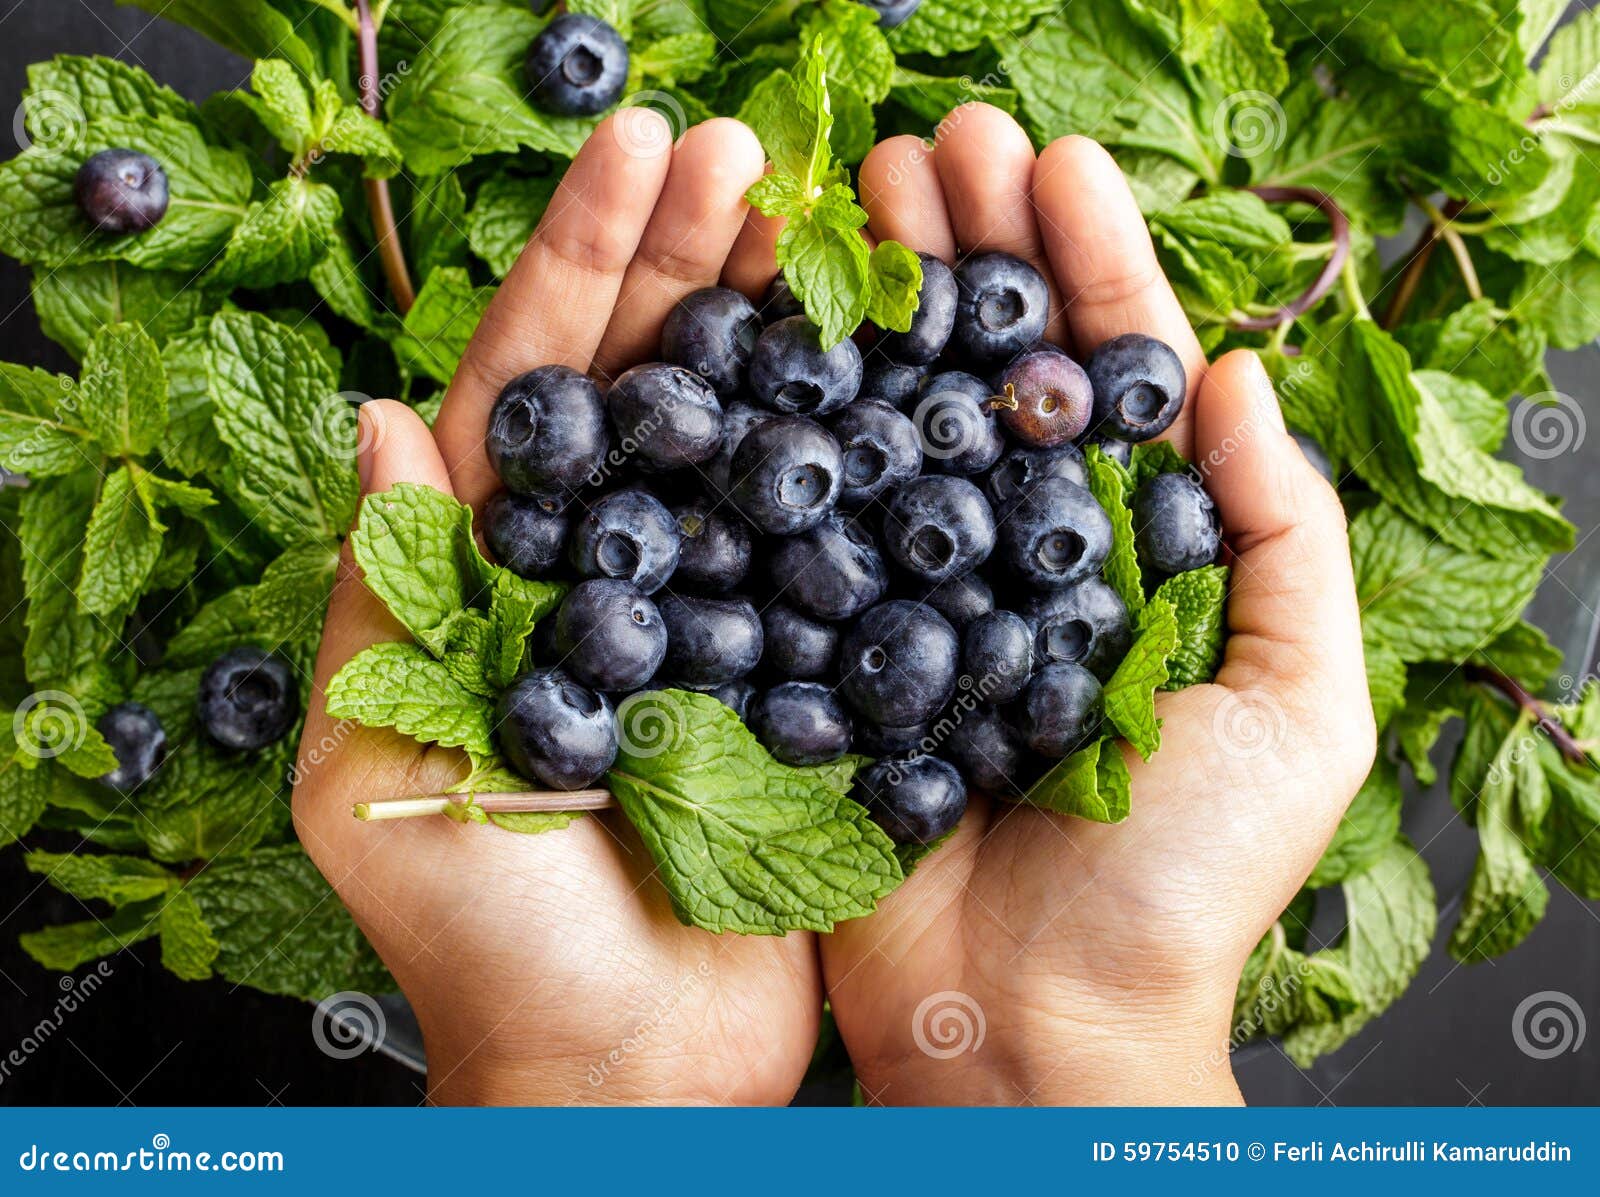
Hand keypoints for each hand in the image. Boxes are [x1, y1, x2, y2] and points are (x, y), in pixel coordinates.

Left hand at [292, 111, 815, 1105]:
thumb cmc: (490, 940)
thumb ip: (375, 599)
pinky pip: (821, 543)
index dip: (579, 262)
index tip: (642, 144)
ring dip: (772, 326)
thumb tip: (375, 418)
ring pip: (739, 443)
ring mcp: (706, 616)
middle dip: (684, 258)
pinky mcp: (794, 669)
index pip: (532, 386)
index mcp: (488, 578)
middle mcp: (600, 577)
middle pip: (643, 386)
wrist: (629, 1069)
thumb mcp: (384, 772)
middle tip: (748, 145)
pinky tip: (890, 373)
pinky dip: (851, 454)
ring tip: (821, 217)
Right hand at [820, 106, 1374, 1105]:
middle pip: (993, 374)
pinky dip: (785, 427)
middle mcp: (1017, 559)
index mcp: (1129, 555)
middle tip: (930, 146)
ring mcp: (913, 600)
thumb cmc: (1180, 880)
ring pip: (895, 420)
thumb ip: (1279, 537)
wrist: (1030, 1021)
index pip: (1113, 378)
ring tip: (848, 199)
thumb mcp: (1294, 705)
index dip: (1084, 264)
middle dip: (968, 252)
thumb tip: (1238, 380)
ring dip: (875, 304)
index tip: (1046, 162)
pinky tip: (764, 335)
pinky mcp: (826, 650)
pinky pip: (803, 521)